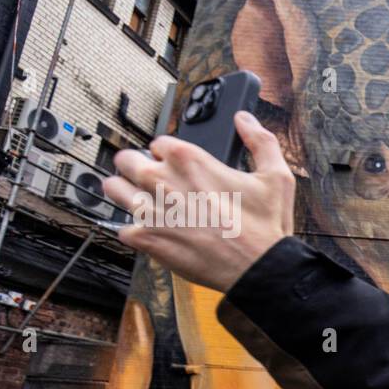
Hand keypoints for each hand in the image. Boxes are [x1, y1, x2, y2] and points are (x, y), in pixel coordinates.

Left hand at [103, 112, 296, 292]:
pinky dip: (135, 232)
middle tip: (149, 180)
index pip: (157, 143)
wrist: (259, 268)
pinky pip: (122, 228)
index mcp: (188, 159)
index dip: (166, 154)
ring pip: (113, 189)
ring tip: (139, 202)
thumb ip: (260, 140)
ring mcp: (151, 210)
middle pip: (126, 159)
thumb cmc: (265, 226)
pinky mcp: (146, 238)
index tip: (174, 166)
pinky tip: (151, 233)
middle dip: (136, 167)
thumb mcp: (275, 176)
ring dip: (124, 193)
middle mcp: (162, 179)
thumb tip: (245, 120)